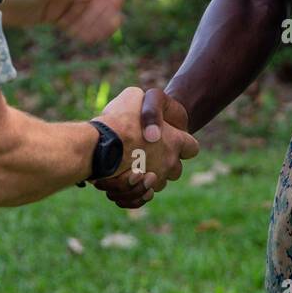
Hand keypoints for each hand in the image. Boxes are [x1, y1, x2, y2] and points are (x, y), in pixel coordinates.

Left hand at [0, 0, 122, 42]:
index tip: (119, 2)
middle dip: (103, 10)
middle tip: (114, 24)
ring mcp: (59, 0)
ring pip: (83, 12)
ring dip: (95, 22)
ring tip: (106, 33)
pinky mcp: (52, 14)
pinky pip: (72, 23)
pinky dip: (82, 30)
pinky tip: (91, 38)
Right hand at [94, 89, 189, 207]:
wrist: (99, 145)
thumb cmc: (119, 119)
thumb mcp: (134, 95)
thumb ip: (145, 104)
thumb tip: (144, 109)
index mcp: (175, 141)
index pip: (192, 148)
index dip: (182, 143)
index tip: (170, 139)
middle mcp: (169, 163)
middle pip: (176, 169)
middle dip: (165, 163)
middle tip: (148, 152)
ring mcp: (154, 179)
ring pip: (158, 183)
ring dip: (149, 176)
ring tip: (133, 165)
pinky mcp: (137, 192)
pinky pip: (142, 196)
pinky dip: (136, 190)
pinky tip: (126, 178)